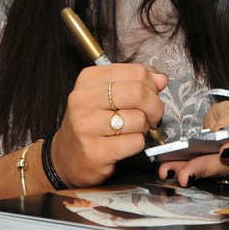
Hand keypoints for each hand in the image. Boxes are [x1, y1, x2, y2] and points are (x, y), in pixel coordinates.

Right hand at [51, 64, 166, 187]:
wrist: (66, 157)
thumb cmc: (92, 123)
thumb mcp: (108, 95)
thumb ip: (136, 83)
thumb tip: (162, 79)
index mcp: (88, 79)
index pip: (136, 72)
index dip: (152, 86)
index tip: (151, 97)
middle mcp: (82, 99)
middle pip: (138, 92)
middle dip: (155, 107)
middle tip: (153, 118)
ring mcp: (85, 126)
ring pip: (138, 119)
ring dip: (144, 128)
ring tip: (132, 132)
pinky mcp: (94, 151)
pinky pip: (135, 142)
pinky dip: (138, 144)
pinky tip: (125, 145)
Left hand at [156, 101, 228, 187]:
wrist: (226, 126)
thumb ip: (227, 117)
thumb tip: (221, 130)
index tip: (224, 151)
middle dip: (205, 168)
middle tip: (184, 172)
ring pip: (217, 177)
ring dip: (191, 173)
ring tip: (170, 170)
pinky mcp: (223, 180)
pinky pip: (206, 178)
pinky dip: (187, 172)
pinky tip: (171, 171)